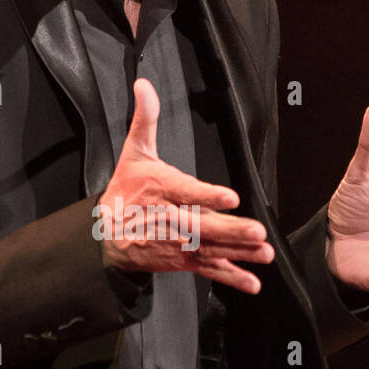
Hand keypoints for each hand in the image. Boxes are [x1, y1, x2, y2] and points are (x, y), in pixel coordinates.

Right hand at [98, 78, 274, 294]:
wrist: (105, 236)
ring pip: (211, 249)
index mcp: (161, 190)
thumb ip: (145, 120)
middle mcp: (171, 219)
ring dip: (239, 253)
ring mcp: (179, 243)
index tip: (230, 197)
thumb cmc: (125, 191)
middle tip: (257, 232)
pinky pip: (209, 269)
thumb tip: (143, 85)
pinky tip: (253, 284)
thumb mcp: (133, 153)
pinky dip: (231, 278)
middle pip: (203, 226)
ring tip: (263, 253)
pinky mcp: (183, 260)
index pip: (186, 192)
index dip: (208, 196)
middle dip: (231, 231)